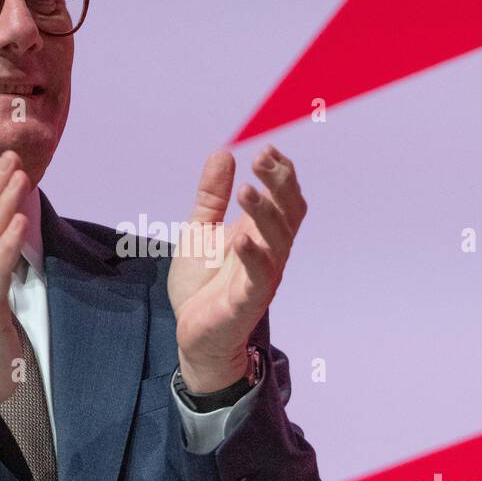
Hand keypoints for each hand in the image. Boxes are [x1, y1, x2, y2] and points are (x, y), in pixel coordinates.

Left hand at [168, 144, 306, 391]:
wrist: (192, 333)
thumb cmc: (201, 283)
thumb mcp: (200, 228)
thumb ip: (211, 194)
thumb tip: (224, 152)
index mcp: (260, 232)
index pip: (283, 197)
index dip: (281, 173)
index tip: (267, 147)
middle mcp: (269, 252)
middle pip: (289, 213)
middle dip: (280, 184)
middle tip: (263, 158)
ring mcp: (261, 277)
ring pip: (277, 242)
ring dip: (265, 215)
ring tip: (246, 191)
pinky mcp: (246, 302)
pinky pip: (258, 279)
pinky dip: (253, 258)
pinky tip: (241, 240)